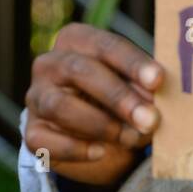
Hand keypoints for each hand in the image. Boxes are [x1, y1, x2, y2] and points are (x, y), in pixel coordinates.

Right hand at [23, 23, 163, 184]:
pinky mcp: (32, 132)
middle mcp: (50, 64)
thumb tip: (160, 97)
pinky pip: (46, 142)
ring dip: (100, 125)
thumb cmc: (121, 99)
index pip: (105, 45)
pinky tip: (101, 152)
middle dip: (119, 97)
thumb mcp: (135, 86)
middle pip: (81, 71)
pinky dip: (76, 149)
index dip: (132, 63)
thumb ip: (144, 86)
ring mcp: (36, 98)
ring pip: (59, 106)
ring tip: (130, 137)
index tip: (158, 80)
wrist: (98, 137)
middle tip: (150, 118)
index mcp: (77, 39)